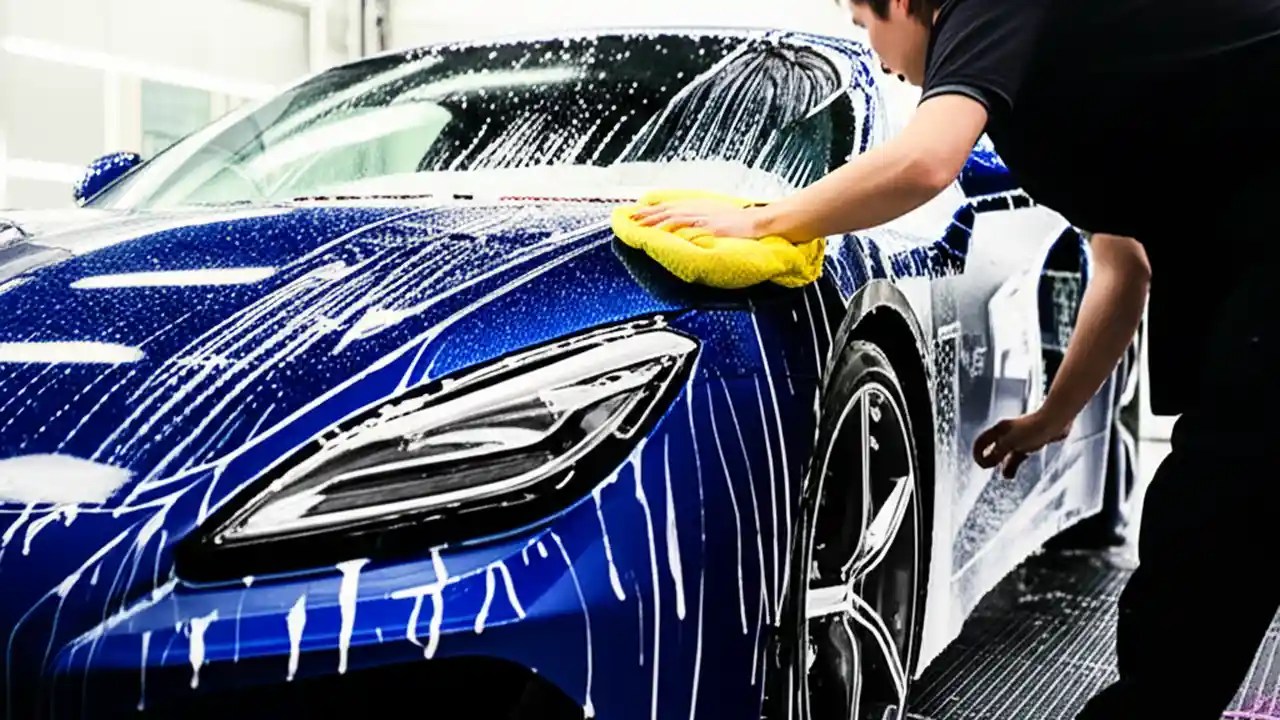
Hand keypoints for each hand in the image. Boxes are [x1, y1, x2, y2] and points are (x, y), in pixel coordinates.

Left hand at [630, 199, 768, 238]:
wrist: (759, 223)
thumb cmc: (741, 222)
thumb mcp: (717, 216)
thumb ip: (702, 219)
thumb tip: (688, 227)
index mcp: (699, 206)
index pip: (670, 206)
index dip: (652, 209)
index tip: (637, 212)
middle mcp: (698, 209)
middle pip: (667, 209)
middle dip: (647, 213)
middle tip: (630, 216)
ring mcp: (703, 217)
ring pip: (672, 216)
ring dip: (654, 220)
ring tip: (638, 224)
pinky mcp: (709, 225)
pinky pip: (686, 226)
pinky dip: (671, 227)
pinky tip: (659, 232)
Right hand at [973, 408, 1072, 478]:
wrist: (1055, 422)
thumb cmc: (1032, 429)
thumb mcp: (1010, 442)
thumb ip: (997, 453)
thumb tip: (987, 462)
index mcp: (999, 429)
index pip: (981, 442)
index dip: (977, 454)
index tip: (981, 465)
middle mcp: (1007, 432)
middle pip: (993, 447)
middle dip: (990, 459)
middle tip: (989, 469)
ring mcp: (1019, 437)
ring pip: (1006, 454)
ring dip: (1004, 464)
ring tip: (1006, 476)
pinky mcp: (1031, 442)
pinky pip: (1018, 455)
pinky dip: (1015, 464)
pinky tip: (1014, 472)